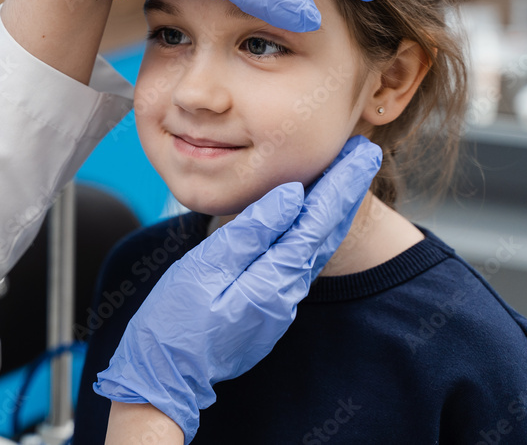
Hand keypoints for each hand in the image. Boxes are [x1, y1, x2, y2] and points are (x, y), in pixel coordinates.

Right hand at [92, 135, 381, 443]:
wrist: (163, 374)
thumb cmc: (174, 322)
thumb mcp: (206, 269)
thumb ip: (250, 232)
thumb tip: (290, 196)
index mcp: (273, 283)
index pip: (318, 223)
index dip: (341, 185)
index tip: (361, 152)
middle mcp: (286, 297)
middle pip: (324, 235)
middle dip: (345, 192)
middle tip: (363, 153)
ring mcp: (278, 306)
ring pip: (314, 250)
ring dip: (330, 211)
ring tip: (342, 177)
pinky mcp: (265, 309)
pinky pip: (297, 262)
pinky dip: (310, 233)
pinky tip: (307, 219)